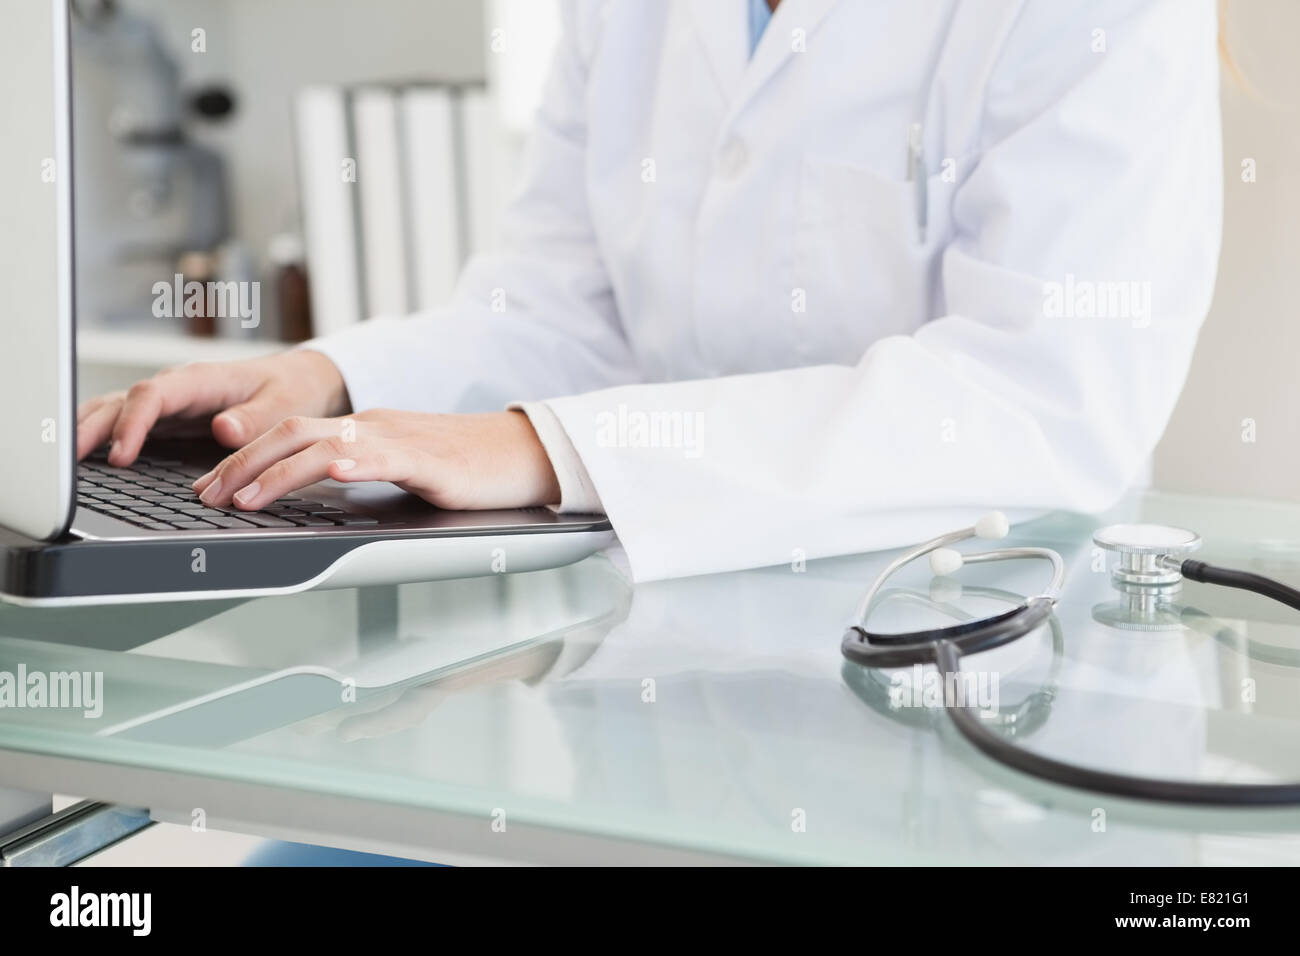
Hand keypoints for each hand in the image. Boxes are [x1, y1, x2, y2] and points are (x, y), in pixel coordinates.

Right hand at [75, 350, 349, 464]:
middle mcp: (179, 388)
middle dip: (93, 427)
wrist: (300, 380)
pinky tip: (85, 454)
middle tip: (68, 458)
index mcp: (203, 380)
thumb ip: (254, 419)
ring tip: (65, 457)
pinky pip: (126, 421)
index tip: (121, 455)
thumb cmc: (292, 390)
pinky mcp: (169, 418)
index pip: (154, 395)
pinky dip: (102, 434)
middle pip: (123, 401)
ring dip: (89, 429)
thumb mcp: (284, 405)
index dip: (133, 423)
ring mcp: (170, 403)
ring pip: (117, 409)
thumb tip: (223, 430)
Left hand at [191, 409, 561, 510]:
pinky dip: (354, 463)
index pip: (289, 435)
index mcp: (363, 429)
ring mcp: (400, 441)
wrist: (524, 454)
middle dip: (240, 465)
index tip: (210, 487)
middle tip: (204, 496)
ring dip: (277, 472)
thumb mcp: (402, 468)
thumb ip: (363, 472)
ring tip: (244, 498)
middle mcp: (373, 428)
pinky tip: (334, 475)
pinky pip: (385, 457)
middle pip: (291, 434)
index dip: (243, 460)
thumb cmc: (469, 467)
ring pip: (325, 445)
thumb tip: (319, 489)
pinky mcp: (430, 461)